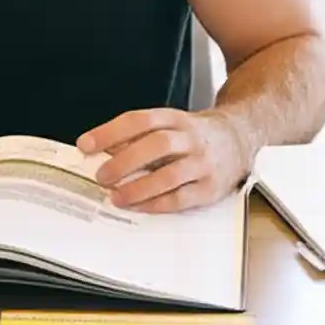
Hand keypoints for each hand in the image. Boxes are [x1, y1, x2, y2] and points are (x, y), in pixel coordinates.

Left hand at [76, 109, 249, 213]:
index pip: (139, 120)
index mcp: (175, 118)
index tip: (85, 145)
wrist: (240, 138)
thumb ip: (137, 136)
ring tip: (115, 196)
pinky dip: (157, 204)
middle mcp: (191, 138)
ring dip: (139, 187)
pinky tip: (138, 206)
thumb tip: (101, 151)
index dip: (110, 132)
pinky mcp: (211, 188)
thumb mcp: (168, 125)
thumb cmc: (193, 135)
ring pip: (170, 174)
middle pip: (156, 145)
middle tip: (101, 175)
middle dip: (125, 161)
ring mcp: (203, 163)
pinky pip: (182, 198)